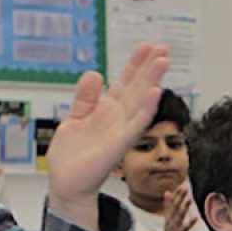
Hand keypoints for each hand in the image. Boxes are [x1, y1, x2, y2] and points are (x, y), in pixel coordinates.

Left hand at [46, 43, 169, 220]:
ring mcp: (120, 130)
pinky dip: (145, 109)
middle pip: (137, 87)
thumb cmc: (72, 157)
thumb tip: (95, 73)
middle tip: (164, 48)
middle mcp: (117, 118)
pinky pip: (135, 124)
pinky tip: (153, 93)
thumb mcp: (74, 118)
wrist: (67, 183)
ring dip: (152, 81)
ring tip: (163, 62)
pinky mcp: (118, 144)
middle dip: (150, 67)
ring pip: (139, 101)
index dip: (135, 64)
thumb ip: (84, 97)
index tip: (147, 47)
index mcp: (107, 111)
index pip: (125, 82)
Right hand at [161, 183, 197, 230]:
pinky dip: (190, 222)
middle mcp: (170, 219)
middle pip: (175, 206)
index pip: (172, 202)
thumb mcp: (168, 217)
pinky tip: (196, 217)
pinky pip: (186, 227)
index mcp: (168, 214)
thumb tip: (167, 192)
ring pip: (179, 215)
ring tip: (190, 199)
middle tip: (185, 188)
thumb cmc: (170, 230)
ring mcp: (174, 226)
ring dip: (184, 207)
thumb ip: (168, 205)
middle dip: (180, 197)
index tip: (182, 185)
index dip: (177, 194)